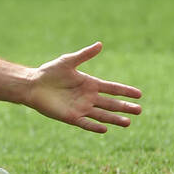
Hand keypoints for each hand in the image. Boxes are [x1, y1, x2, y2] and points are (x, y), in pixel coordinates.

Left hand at [26, 42, 141, 133]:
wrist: (33, 85)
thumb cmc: (49, 72)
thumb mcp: (68, 61)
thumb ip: (84, 54)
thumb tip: (100, 44)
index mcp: (90, 84)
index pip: (112, 88)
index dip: (125, 91)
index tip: (139, 94)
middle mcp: (88, 97)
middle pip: (111, 104)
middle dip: (125, 107)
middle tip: (139, 110)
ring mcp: (81, 108)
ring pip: (102, 115)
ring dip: (114, 119)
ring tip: (128, 122)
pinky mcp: (71, 117)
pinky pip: (86, 123)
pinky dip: (95, 126)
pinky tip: (105, 129)